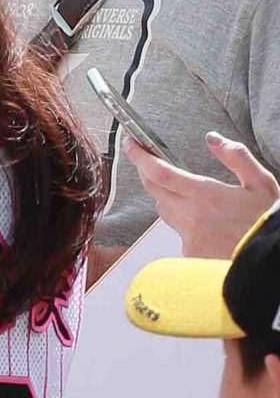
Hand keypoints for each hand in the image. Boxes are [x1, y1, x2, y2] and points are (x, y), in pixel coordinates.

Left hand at [130, 133, 279, 259]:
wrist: (270, 259)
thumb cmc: (267, 221)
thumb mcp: (261, 182)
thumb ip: (236, 157)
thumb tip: (213, 139)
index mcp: (206, 195)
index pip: (160, 173)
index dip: (140, 157)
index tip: (131, 145)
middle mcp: (191, 215)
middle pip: (154, 190)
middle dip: (147, 173)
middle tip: (150, 162)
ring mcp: (188, 235)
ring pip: (163, 210)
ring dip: (165, 197)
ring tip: (182, 190)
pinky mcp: (190, 251)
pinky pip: (177, 230)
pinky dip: (183, 220)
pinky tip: (203, 220)